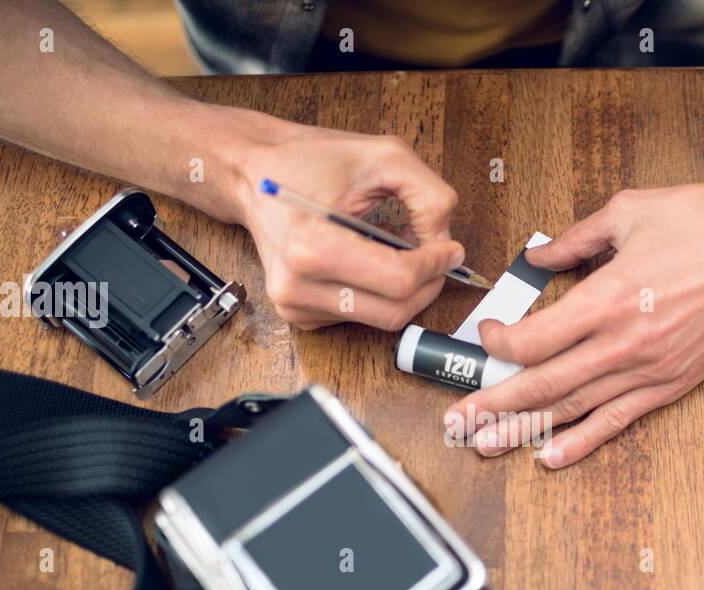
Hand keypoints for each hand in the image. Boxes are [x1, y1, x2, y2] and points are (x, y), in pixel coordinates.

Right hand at [225, 118, 463, 330]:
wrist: (253, 175)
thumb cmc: (307, 161)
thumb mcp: (381, 156)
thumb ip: (428, 195)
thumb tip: (445, 241)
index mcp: (311, 248)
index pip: (398, 280)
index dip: (435, 265)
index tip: (450, 249)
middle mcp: (298, 286)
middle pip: (395, 311)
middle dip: (427, 283)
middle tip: (436, 253)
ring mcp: (295, 305)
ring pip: (382, 319)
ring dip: (404, 288)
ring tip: (397, 248)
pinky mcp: (299, 315)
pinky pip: (361, 317)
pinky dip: (379, 293)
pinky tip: (371, 261)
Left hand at [444, 173, 703, 466]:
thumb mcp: (630, 212)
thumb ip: (574, 239)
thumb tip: (538, 256)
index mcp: (610, 296)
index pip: (534, 339)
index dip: (499, 343)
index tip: (486, 335)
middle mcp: (626, 343)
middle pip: (543, 385)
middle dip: (492, 405)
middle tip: (456, 422)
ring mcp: (650, 370)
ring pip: (574, 409)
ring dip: (524, 430)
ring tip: (486, 444)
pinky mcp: (673, 384)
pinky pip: (617, 420)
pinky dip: (581, 441)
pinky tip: (550, 457)